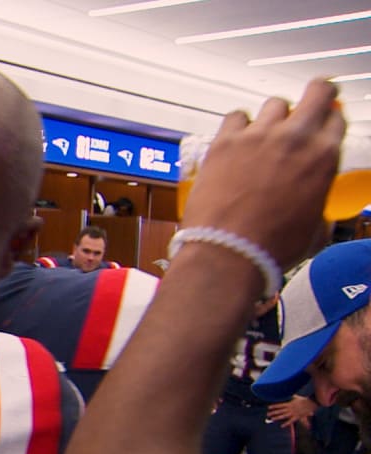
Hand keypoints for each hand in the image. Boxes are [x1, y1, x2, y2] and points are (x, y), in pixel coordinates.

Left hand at [181, 79, 345, 270]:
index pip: (337, 120)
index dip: (330, 122)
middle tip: (314, 99)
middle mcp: (295, 138)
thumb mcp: (315, 229)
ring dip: (276, 115)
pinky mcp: (224, 142)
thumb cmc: (271, 247)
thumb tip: (315, 211)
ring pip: (275, 103)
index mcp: (324, 156)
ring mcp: (258, 136)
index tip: (325, 125)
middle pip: (317, 92)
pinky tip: (237, 138)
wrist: (229, 252)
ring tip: (268, 132)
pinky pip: (236, 116)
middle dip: (319, 93)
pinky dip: (239, 124)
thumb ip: (319, 207)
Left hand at [268, 396, 317, 428]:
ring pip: (284, 416)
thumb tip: (287, 392)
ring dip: (277, 417)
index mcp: (289, 404)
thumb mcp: (296, 397)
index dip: (274, 406)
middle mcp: (290, 409)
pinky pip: (291, 421)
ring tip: (272, 419)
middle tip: (267, 414)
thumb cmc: (303, 400)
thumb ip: (291, 396)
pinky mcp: (297, 417)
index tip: (268, 407)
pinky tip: (281, 426)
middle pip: (280, 411)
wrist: (311, 403)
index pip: (280, 405)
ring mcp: (293, 413)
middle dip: (273, 412)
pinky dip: (286, 424)